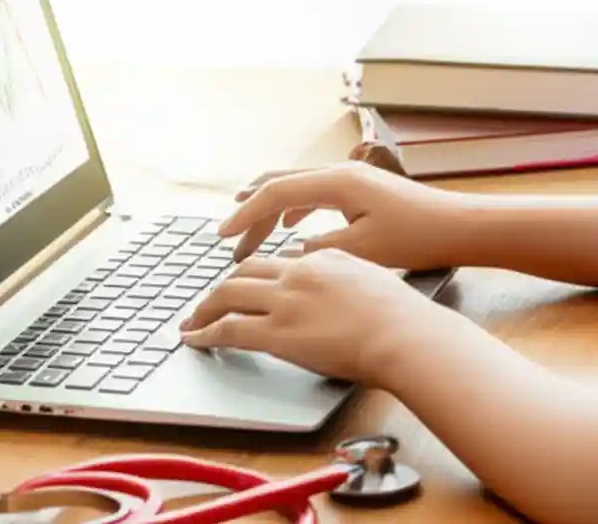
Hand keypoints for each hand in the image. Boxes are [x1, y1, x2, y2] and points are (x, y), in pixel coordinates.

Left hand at [179, 250, 442, 385]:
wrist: (404, 335)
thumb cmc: (402, 319)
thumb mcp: (374, 284)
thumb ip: (347, 282)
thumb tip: (335, 295)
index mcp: (325, 259)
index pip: (280, 263)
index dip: (259, 275)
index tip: (250, 287)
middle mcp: (299, 272)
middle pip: (246, 271)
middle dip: (222, 286)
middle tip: (209, 301)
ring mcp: (286, 301)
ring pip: (228, 293)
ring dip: (205, 307)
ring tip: (193, 321)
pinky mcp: (277, 332)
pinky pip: (229, 328)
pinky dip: (205, 332)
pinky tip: (195, 339)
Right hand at [220, 161, 474, 266]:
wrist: (460, 226)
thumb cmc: (417, 238)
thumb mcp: (363, 250)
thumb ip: (320, 250)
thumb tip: (290, 253)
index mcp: (337, 183)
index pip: (276, 193)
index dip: (246, 216)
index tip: (223, 236)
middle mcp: (341, 172)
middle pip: (281, 185)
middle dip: (252, 212)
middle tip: (229, 240)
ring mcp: (352, 178)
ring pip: (297, 187)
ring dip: (271, 210)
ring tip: (250, 234)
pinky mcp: (362, 189)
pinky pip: (315, 192)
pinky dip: (294, 207)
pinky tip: (289, 225)